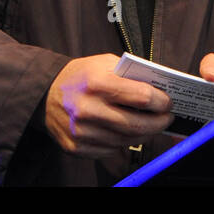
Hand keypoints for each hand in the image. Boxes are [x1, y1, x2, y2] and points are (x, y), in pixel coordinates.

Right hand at [44, 54, 174, 157]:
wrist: (45, 94)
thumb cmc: (80, 77)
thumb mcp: (103, 63)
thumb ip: (130, 74)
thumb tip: (159, 89)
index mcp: (95, 82)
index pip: (141, 96)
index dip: (160, 101)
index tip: (168, 102)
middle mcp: (87, 109)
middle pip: (136, 124)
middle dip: (158, 123)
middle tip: (167, 118)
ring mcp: (81, 131)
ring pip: (126, 141)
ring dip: (144, 135)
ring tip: (151, 126)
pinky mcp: (77, 147)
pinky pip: (110, 150)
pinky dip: (123, 143)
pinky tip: (127, 133)